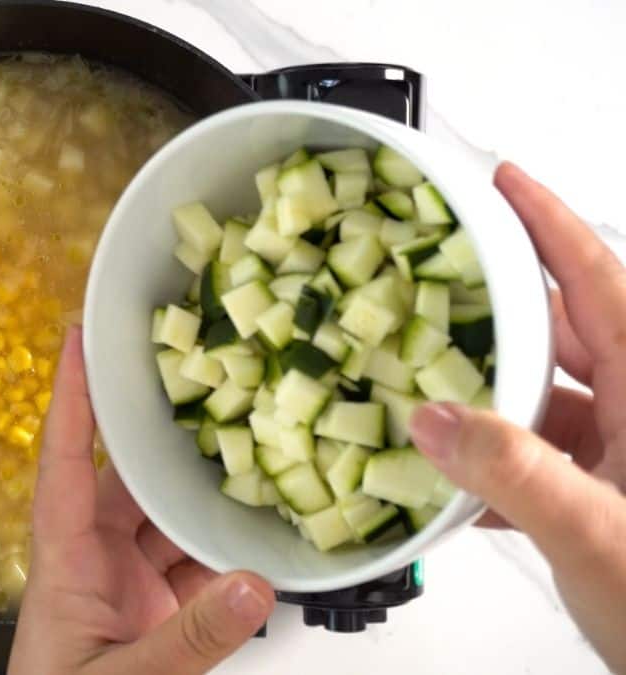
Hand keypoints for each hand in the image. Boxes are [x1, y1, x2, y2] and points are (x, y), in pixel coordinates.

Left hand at [8, 328, 273, 674]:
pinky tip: (263, 531)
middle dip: (163, 434)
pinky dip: (231, 550)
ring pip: (171, 520)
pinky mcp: (159, 617)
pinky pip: (198, 567)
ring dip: (206, 490)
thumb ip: (188, 639)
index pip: (63, 462)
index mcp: (63, 563)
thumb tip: (252, 586)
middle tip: (201, 377)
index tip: (78, 339)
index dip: (70, 398)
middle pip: (130, 480)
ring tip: (248, 441)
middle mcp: (93, 563)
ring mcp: (128, 590)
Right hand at [410, 162, 625, 672]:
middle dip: (500, 300)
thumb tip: (434, 421)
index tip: (504, 180)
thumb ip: (511, 472)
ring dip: (487, 392)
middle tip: (440, 269)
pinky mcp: (603, 490)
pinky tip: (453, 480)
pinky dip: (494, 455)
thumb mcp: (594, 533)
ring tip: (425, 381)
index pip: (597, 281)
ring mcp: (621, 452)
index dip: (548, 223)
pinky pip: (540, 450)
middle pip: (566, 328)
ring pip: (546, 394)